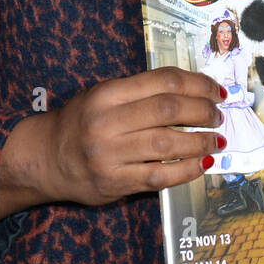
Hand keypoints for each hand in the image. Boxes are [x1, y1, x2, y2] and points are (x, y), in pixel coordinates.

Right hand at [47, 67, 225, 204]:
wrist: (44, 158)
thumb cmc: (80, 123)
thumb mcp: (103, 96)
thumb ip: (140, 92)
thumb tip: (194, 92)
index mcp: (107, 93)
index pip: (163, 81)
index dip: (197, 84)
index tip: (215, 91)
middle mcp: (107, 121)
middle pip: (169, 109)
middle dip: (203, 111)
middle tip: (218, 116)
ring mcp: (110, 154)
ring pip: (167, 143)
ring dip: (200, 141)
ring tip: (216, 141)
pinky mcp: (114, 182)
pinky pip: (159, 175)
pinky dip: (186, 170)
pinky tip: (201, 164)